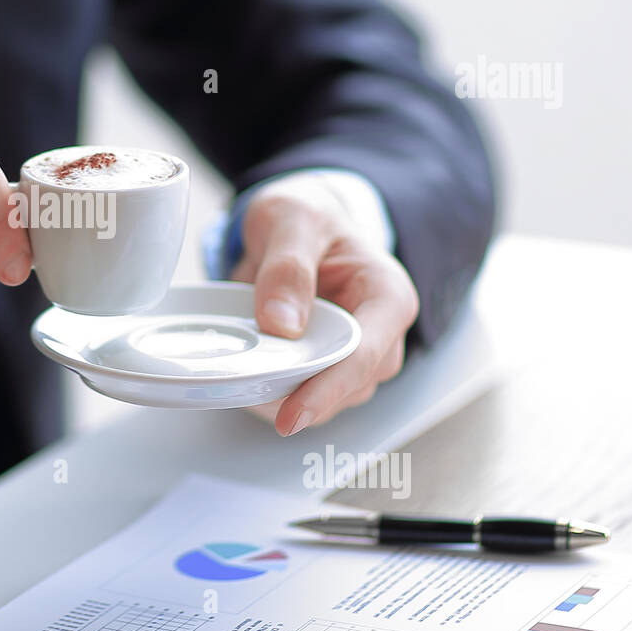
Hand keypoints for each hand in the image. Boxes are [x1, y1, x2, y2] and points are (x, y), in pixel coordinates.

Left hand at [230, 174, 418, 435]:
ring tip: (243, 384)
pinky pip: (305, 393)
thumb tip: (281, 324)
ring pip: (329, 399)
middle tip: (248, 394)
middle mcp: (381, 333)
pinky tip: (247, 382)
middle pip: (349, 385)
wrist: (299, 220)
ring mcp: (355, 354)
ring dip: (286, 399)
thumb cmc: (306, 215)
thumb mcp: (293, 219)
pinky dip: (276, 394)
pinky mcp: (327, 364)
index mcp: (388, 295)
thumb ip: (288, 267)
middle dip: (302, 398)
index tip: (291, 415)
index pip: (366, 355)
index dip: (328, 389)